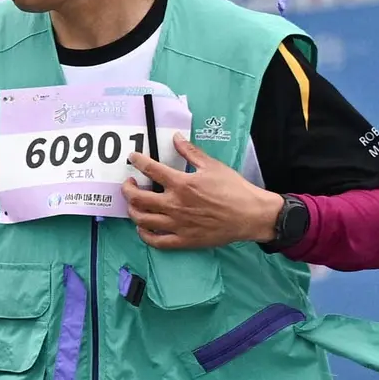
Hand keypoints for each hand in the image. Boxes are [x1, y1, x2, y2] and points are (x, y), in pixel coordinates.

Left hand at [125, 138, 283, 249]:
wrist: (251, 215)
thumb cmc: (234, 189)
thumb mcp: (213, 166)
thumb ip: (191, 152)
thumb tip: (176, 138)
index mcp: (182, 184)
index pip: (151, 169)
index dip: (138, 161)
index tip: (133, 158)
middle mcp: (174, 204)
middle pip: (138, 198)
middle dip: (127, 189)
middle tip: (129, 184)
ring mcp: (176, 224)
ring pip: (141, 220)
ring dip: (132, 210)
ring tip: (134, 204)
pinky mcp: (182, 240)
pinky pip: (155, 241)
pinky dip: (144, 235)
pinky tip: (143, 228)